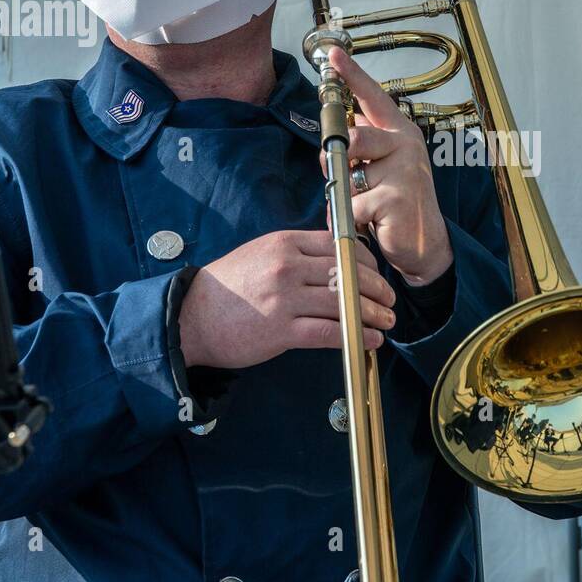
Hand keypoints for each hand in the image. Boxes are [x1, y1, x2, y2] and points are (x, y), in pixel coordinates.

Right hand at [179, 230, 396, 369]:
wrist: (190, 318)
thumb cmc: (228, 287)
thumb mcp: (261, 254)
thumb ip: (296, 253)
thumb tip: (336, 259)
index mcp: (284, 243)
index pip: (340, 246)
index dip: (366, 262)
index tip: (377, 274)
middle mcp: (287, 266)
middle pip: (348, 273)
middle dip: (377, 288)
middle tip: (390, 299)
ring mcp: (284, 298)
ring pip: (344, 302)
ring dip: (373, 314)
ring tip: (387, 321)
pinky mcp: (281, 330)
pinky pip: (330, 332)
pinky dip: (356, 335)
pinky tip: (370, 339)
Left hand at [321, 46, 453, 285]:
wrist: (425, 244)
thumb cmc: (398, 203)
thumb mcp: (381, 168)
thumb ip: (363, 147)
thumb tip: (335, 132)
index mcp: (399, 133)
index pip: (373, 97)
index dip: (352, 74)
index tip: (333, 53)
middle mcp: (405, 145)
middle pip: (353, 138)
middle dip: (336, 158)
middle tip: (341, 174)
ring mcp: (403, 171)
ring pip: (348, 176)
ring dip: (346, 197)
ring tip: (364, 207)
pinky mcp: (395, 199)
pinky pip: (352, 205)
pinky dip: (350, 220)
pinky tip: (369, 225)